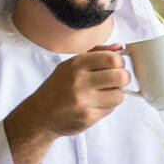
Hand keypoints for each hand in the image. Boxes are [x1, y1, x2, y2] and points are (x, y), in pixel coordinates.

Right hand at [3, 43, 128, 163]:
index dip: (120, 63)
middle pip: (121, 77)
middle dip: (124, 78)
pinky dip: (106, 107)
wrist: (40, 115)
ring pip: (119, 95)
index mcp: (76, 64)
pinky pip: (110, 109)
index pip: (112, 59)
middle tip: (117, 81)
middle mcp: (78, 81)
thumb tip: (120, 47)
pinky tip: (94, 105)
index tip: (116, 66)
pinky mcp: (87, 116)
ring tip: (103, 94)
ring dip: (115, 95)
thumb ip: (97, 53)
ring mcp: (83, 100)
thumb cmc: (58, 88)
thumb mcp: (71, 65)